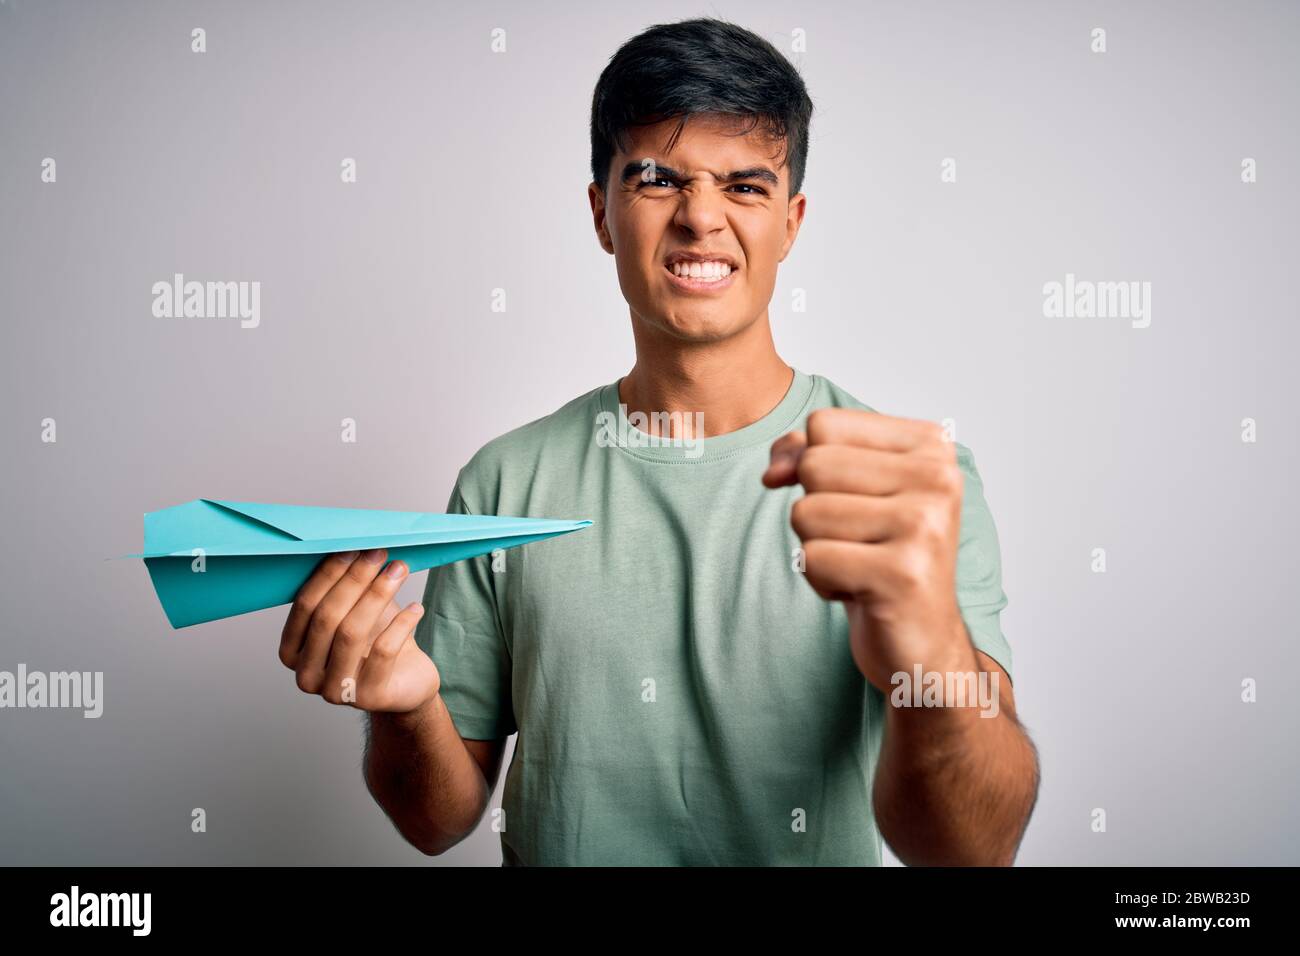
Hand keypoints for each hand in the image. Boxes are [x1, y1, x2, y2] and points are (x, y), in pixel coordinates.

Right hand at [279, 548, 440, 712]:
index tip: (354, 548)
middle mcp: (306, 675)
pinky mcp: (369, 698)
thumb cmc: (375, 641)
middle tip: (379, 553)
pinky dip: (401, 624)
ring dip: (377, 595)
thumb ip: (345, 587)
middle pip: (327, 618)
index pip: (305, 605)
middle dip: (354, 580)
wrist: (406, 681)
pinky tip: (416, 607)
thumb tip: (353, 542)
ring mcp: (335, 692)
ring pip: (351, 633)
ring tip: (398, 570)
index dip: (329, 574)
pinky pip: (383, 652)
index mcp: (292, 651)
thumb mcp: (355, 611)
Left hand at [762, 408, 972, 691]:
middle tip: (861, 543)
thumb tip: (773, 472)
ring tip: (863, 566)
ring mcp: (924, 525)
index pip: (824, 425)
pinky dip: (822, 582)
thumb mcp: (847, 492)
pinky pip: (812, 558)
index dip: (814, 467)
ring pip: (806, 512)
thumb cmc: (882, 560)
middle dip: (816, 512)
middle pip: (813, 465)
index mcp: (931, 445)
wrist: (923, 643)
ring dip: (819, 550)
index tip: (857, 504)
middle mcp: (938, 477)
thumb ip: (804, 456)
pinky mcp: (903, 573)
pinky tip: (862, 592)